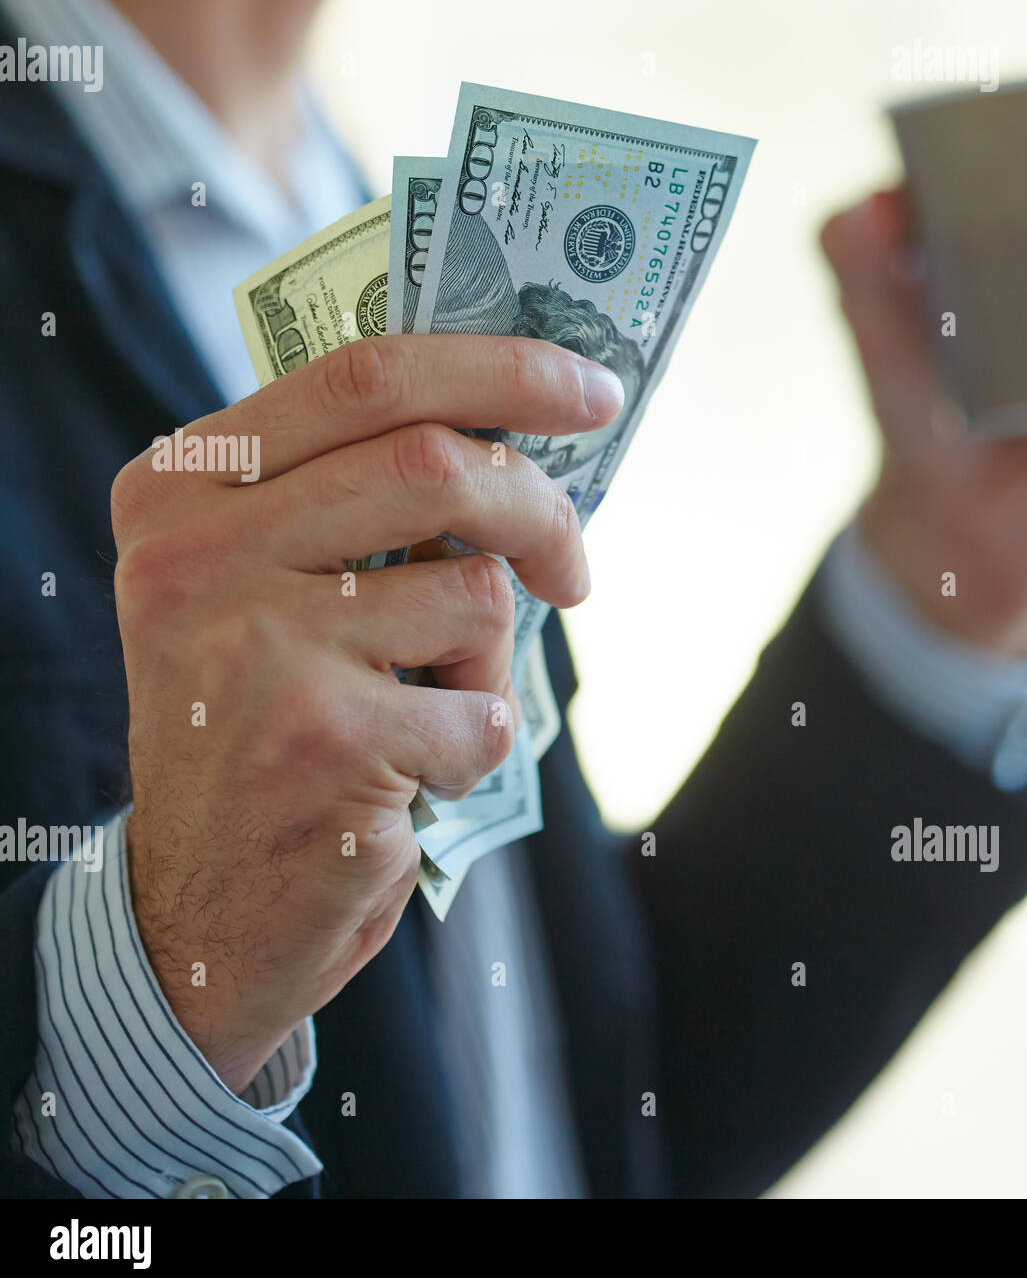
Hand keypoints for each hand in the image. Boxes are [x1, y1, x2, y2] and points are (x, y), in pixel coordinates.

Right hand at [110, 335, 622, 1091]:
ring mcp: (255, 648)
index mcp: (181, 491)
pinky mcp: (323, 741)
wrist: (200, 909)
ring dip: (489, 658)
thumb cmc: (264, 728)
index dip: (501, 369)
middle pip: (438, 464)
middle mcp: (195, 556)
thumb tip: (520, 430)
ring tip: (427, 707)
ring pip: (475, 590)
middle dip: (542, 511)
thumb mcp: (263, 590)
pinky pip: (483, 709)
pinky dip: (477, 744)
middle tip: (574, 568)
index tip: (592, 390)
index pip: (364, 378)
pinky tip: (407, 778)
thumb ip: (352, 502)